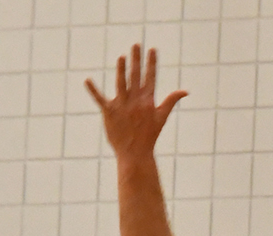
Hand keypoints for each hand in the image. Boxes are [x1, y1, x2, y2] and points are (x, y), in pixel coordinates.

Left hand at [85, 44, 186, 159]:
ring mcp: (122, 106)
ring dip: (121, 70)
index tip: (152, 49)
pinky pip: (100, 99)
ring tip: (122, 57)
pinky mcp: (109, 112)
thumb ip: (171, 101)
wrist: (135, 153)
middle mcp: (135, 101)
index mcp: (148, 101)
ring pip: (121, 84)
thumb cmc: (149, 136)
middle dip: (136, 60)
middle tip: (136, 45)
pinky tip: (87, 80)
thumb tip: (185, 91)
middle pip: (135, 76)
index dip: (151, 63)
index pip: (150, 78)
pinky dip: (93, 90)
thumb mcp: (162, 117)